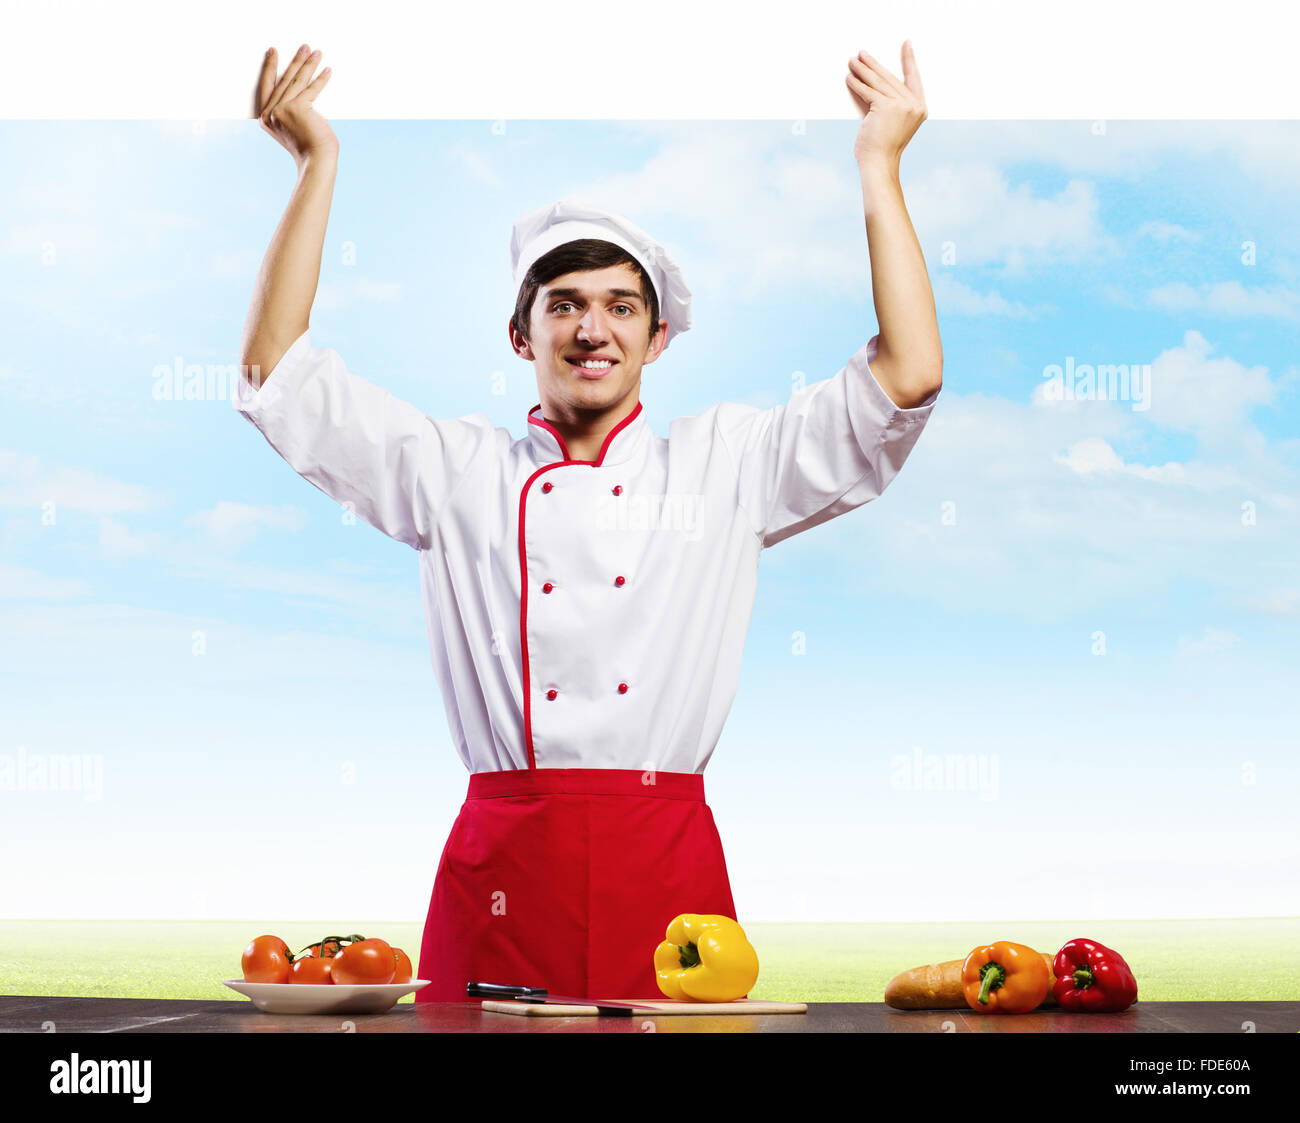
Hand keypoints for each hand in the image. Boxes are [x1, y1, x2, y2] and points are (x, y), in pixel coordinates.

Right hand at [256, 44, 336, 166]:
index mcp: (266, 119)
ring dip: (309, 64)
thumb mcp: (291, 128)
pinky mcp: (298, 108)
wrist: (316, 160)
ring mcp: (283, 110)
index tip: (273, 51)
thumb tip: (301, 91)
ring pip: (297, 81)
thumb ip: (288, 111)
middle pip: (284, 80)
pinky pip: (312, 89)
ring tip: (316, 52)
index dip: (271, 68)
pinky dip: (321, 79)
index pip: (267, 86)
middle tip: (303, 47)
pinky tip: (327, 70)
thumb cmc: (308, 148)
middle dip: (295, 61)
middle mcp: (271, 113)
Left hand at [845, 42, 926, 167]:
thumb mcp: (894, 122)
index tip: (906, 44)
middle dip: (874, 64)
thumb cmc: (884, 147)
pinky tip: (850, 77)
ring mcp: (901, 105)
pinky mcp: (885, 107)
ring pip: (878, 82)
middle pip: (890, 78)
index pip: (913, 78)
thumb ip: (890, 103)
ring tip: (852, 61)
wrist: (880, 163)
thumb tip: (871, 83)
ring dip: (862, 70)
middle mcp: (913, 105)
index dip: (909, 60)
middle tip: (862, 54)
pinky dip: (857, 84)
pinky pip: (868, 91)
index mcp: (920, 107)